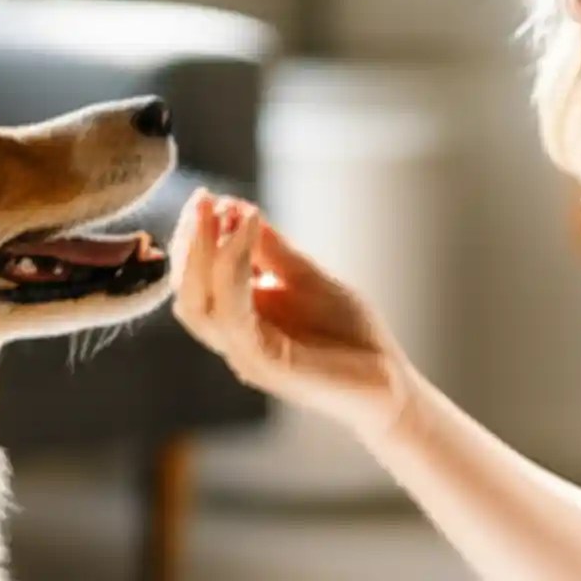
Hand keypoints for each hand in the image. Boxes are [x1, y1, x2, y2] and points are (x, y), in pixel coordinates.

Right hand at [169, 189, 417, 441]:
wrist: (391, 383)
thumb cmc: (350, 333)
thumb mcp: (306, 277)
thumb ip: (270, 249)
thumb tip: (235, 208)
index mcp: (238, 322)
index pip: (195, 282)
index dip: (193, 240)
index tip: (205, 198)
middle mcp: (234, 341)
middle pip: (188, 294)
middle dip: (190, 243)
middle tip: (202, 200)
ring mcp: (247, 357)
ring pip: (201, 306)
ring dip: (205, 253)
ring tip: (220, 211)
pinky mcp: (269, 366)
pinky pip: (236, 317)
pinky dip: (233, 270)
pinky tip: (247, 235)